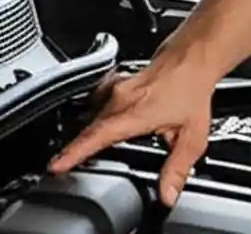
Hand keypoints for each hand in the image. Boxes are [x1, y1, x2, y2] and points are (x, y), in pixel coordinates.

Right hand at [47, 48, 216, 206]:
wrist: (194, 57)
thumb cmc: (193, 89)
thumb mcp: (192, 135)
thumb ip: (177, 167)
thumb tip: (168, 193)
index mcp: (136, 113)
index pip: (97, 135)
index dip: (75, 152)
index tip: (56, 165)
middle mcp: (121, 98)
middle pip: (90, 127)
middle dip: (78, 148)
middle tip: (67, 165)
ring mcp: (116, 88)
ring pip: (92, 114)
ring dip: (87, 131)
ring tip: (81, 149)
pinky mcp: (115, 82)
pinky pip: (97, 101)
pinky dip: (94, 114)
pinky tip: (100, 123)